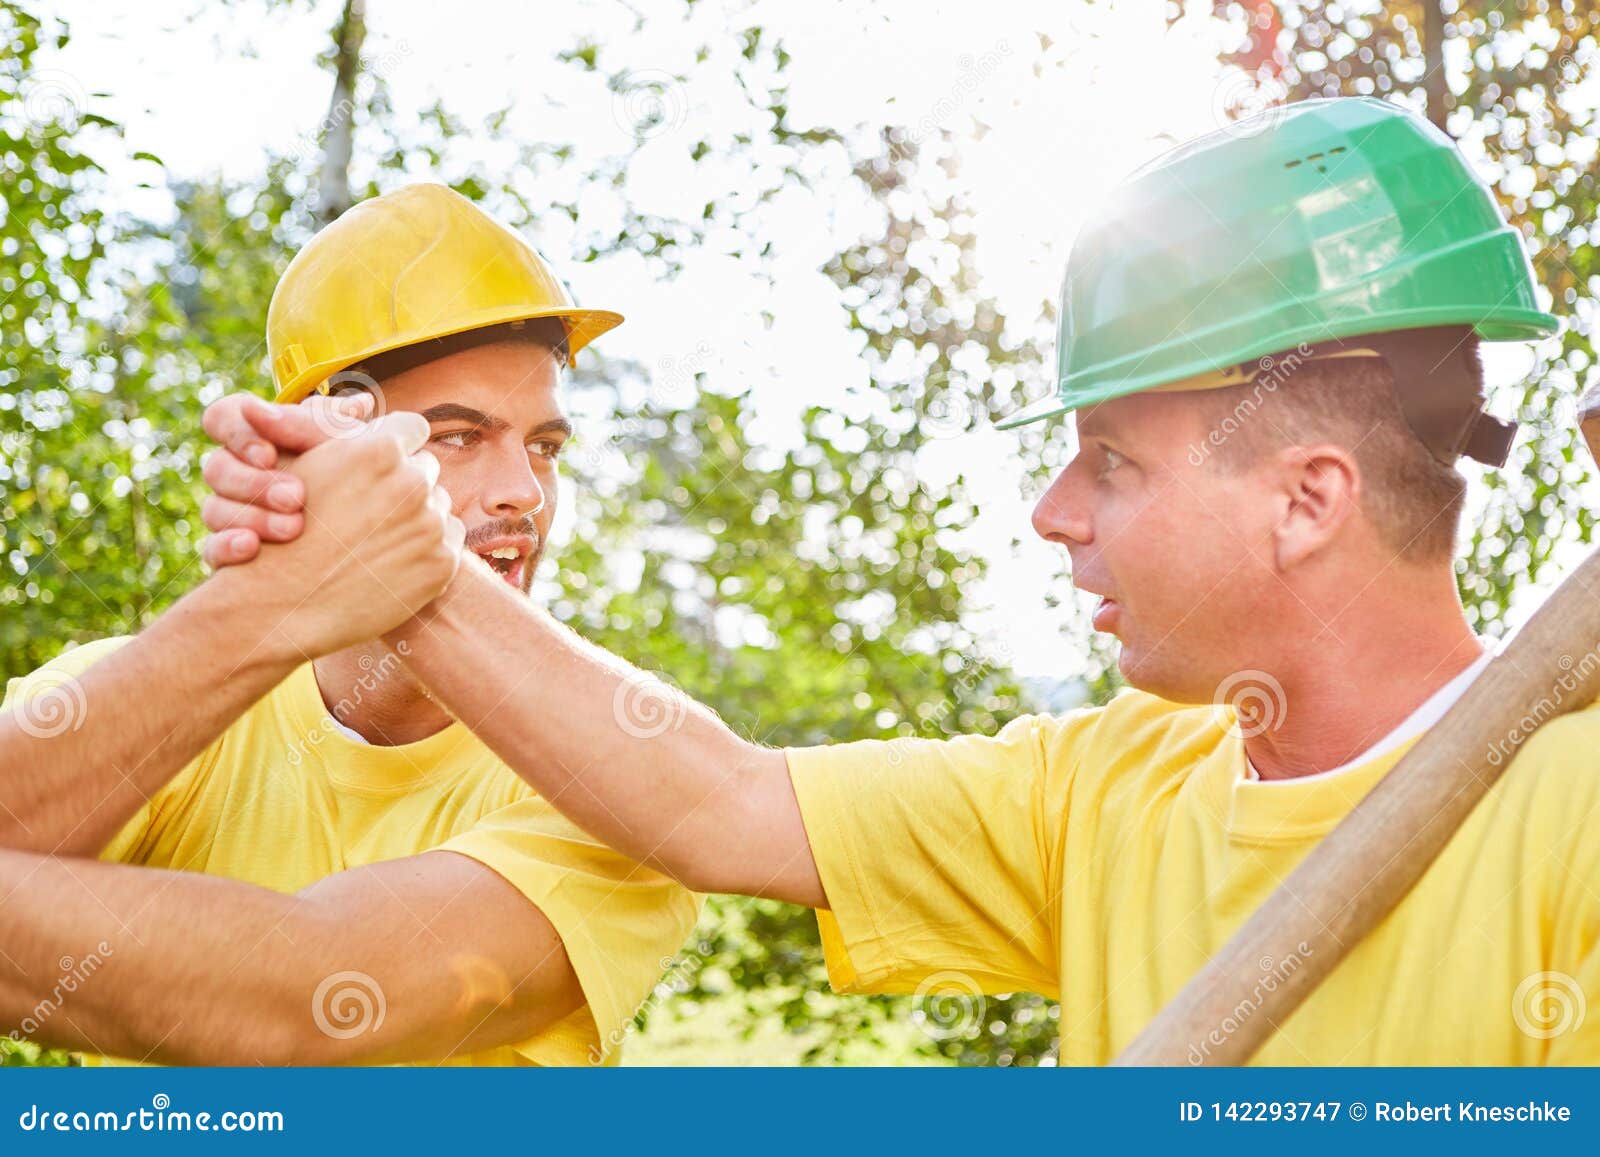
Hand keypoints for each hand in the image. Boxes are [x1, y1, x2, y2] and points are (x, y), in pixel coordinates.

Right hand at [199, 392, 375, 567]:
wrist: (378, 522)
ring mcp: (233, 511)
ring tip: (294, 529)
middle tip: (295, 498)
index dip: (237, 435)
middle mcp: (238, 470)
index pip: (222, 418)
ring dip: (252, 518)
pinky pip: (212, 549)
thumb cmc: (361, 468)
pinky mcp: (233, 549)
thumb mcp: (350, 441)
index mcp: (257, 433)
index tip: (268, 454)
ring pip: (215, 510)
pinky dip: (227, 548)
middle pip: (217, 468)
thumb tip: (274, 406)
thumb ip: (320, 420)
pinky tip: (251, 548)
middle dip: (254, 484)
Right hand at [218, 413, 464, 659]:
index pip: (412, 428)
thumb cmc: (283, 528)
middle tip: (372, 508)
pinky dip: (428, 549)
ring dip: (417, 516)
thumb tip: (366, 404)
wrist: (283, 604)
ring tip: (377, 538)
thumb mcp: (306, 464)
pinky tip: (392, 561)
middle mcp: (413, 481)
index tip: (379, 464)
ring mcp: (431, 524)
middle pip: (426, 468)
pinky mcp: (443, 563)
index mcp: (380, 448)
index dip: (394, 445)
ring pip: (438, 505)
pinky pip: (449, 542)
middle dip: (405, 482)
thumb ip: (343, 431)